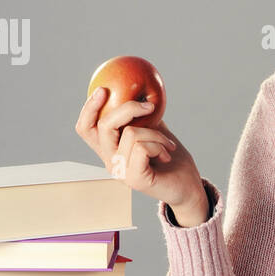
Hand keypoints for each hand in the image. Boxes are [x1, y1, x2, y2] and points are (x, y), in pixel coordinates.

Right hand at [74, 87, 204, 207]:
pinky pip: (141, 147)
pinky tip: (167, 153)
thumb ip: (143, 116)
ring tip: (168, 144)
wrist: (188, 187)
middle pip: (102, 126)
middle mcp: (110, 161)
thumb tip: (139, 89)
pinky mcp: (134, 179)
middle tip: (148, 106)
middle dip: (127, 109)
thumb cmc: (172, 159)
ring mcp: (120, 172)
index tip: (102, 89)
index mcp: (110, 149)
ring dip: (156, 133)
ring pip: (130, 133)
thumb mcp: (156, 131)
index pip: (86, 129)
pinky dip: (158, 144)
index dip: (88, 109)